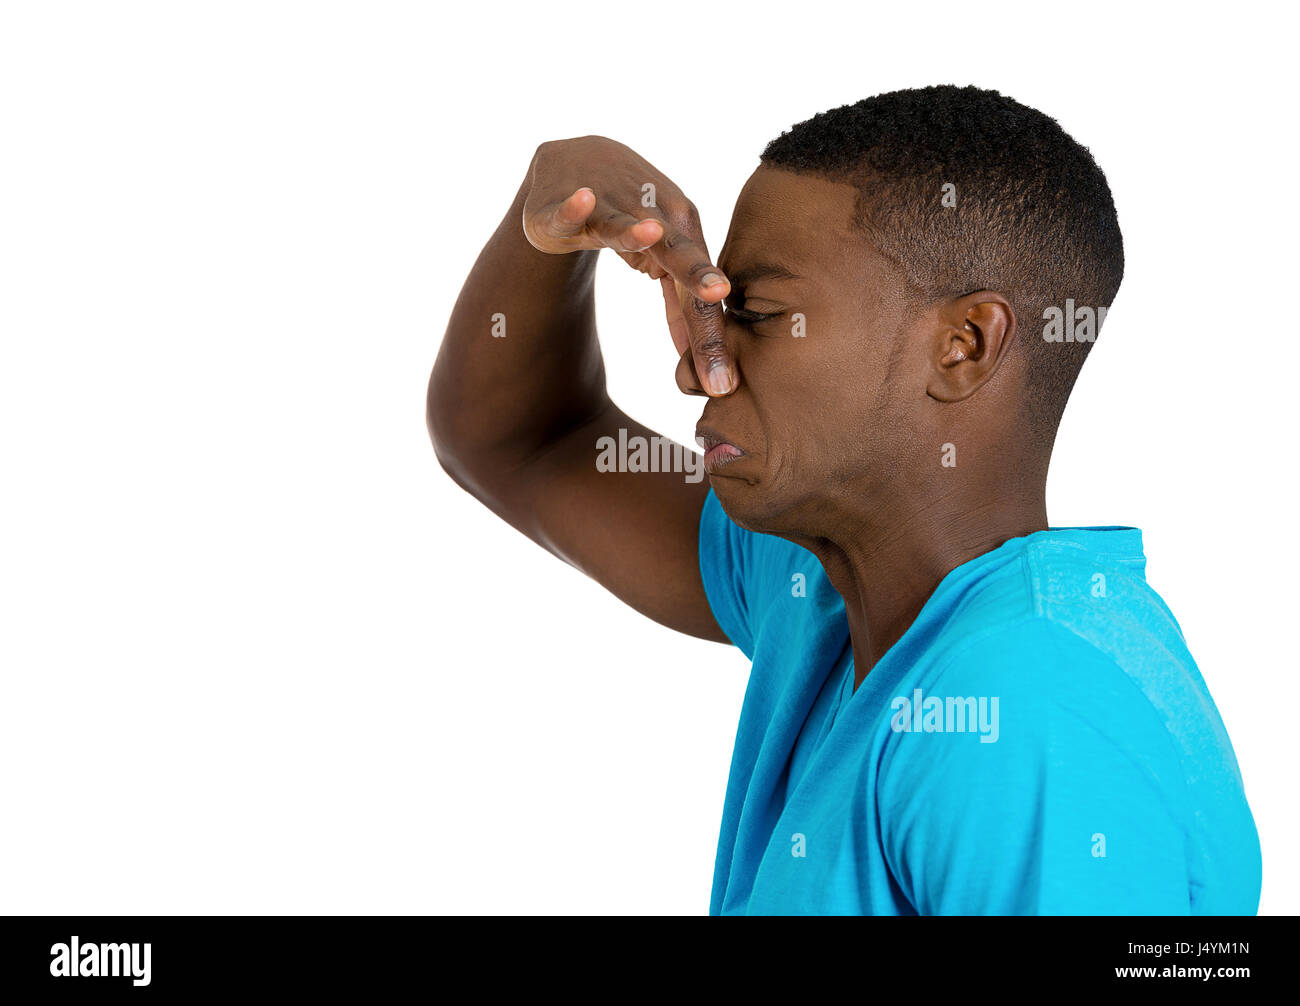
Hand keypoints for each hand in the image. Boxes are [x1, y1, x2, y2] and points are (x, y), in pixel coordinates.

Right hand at [522, 136, 735, 395]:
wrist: (581, 160)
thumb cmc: (631, 218)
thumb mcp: (660, 264)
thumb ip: (681, 309)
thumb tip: (701, 360)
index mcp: (685, 237)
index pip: (700, 295)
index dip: (710, 340)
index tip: (721, 385)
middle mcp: (657, 215)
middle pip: (680, 258)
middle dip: (697, 287)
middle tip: (719, 297)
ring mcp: (612, 205)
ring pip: (625, 223)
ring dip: (637, 229)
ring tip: (653, 235)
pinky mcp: (565, 201)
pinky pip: (570, 207)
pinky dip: (575, 204)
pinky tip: (583, 199)